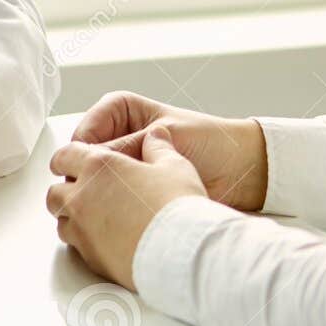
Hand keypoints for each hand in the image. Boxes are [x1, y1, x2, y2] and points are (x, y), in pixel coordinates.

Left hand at [46, 126, 205, 288]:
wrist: (180, 253)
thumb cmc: (176, 208)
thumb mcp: (174, 166)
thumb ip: (159, 147)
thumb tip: (156, 135)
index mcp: (98, 167)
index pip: (64, 156)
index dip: (69, 157)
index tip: (75, 161)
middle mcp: (81, 197)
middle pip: (55, 192)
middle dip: (66, 190)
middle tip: (83, 190)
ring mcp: (82, 229)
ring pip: (61, 221)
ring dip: (72, 217)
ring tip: (93, 216)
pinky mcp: (90, 257)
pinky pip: (76, 246)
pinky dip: (84, 240)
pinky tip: (104, 239)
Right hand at [73, 90, 267, 210]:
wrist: (243, 169)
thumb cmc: (211, 142)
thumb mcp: (167, 138)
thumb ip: (128, 147)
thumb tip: (92, 163)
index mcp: (119, 110)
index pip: (85, 132)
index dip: (83, 153)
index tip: (86, 170)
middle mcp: (116, 135)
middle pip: (84, 159)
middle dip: (88, 176)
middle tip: (95, 192)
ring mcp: (122, 164)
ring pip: (93, 181)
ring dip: (98, 194)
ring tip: (110, 205)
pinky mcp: (132, 189)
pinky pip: (109, 199)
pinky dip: (110, 208)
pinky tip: (119, 215)